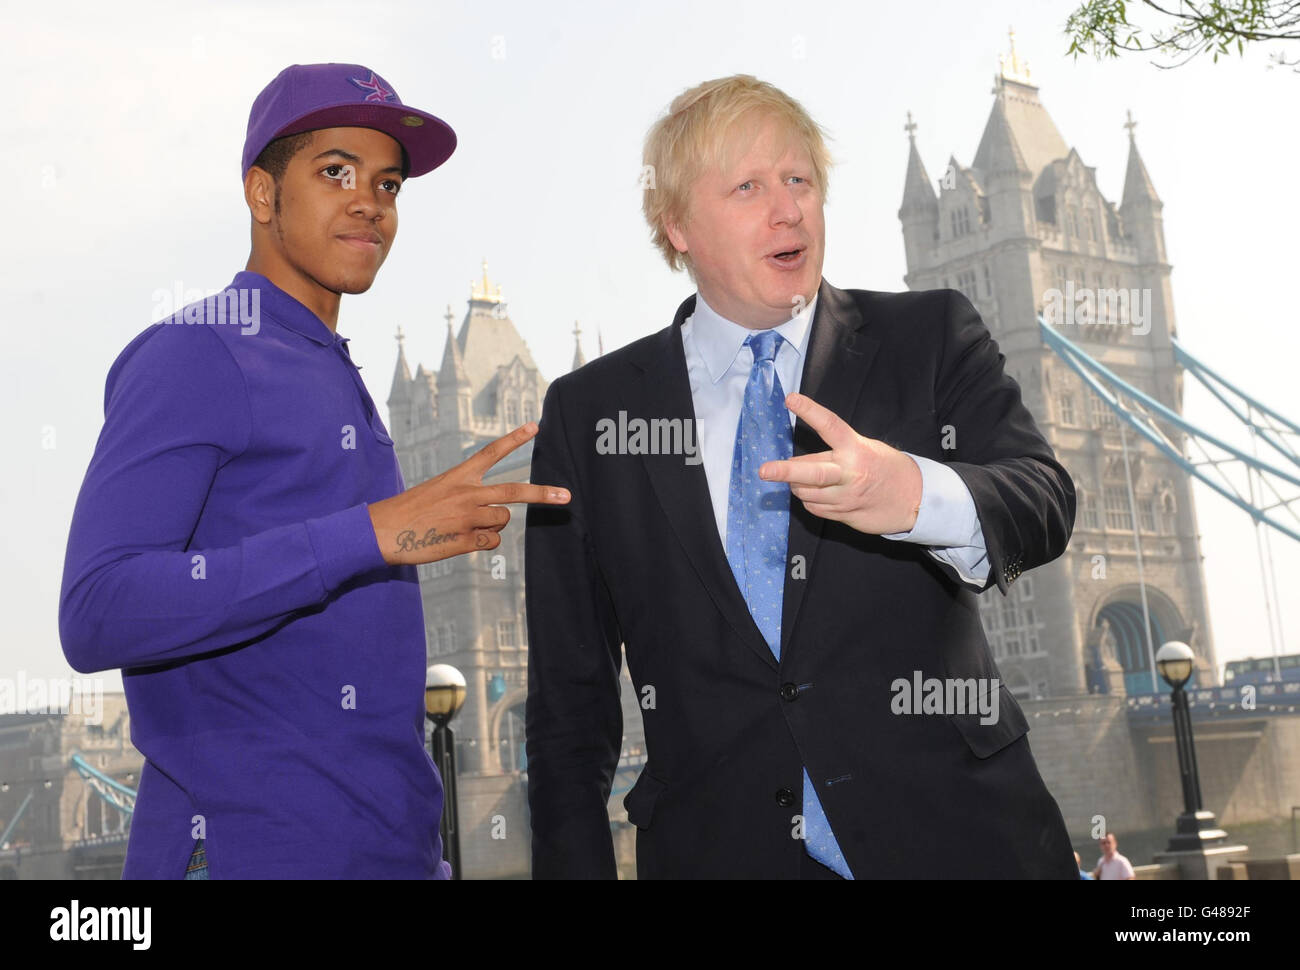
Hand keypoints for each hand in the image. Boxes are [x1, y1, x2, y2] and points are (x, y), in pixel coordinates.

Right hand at [367, 422, 569, 564]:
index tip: (536, 426)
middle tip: (566, 496)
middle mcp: (466, 494)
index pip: (491, 452)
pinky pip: (491, 542)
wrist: (382, 531)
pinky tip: (458, 539)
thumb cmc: (411, 511)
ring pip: (501, 521)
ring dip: (492, 525)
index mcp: (458, 477)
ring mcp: (467, 519)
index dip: (515, 439)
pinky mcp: (465, 541)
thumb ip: (470, 498)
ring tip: (462, 525)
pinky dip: (482, 543)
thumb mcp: (439, 492)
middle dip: (543, 494)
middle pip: (514, 492)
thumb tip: (498, 516)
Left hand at [758, 392, 922, 535]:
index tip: (792, 399)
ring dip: (796, 485)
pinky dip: (809, 499)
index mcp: (856, 449)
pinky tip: (817, 493)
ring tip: (799, 479)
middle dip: (785, 472)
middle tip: (764, 471)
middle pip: (812, 472)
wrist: (914, 500)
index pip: (830, 425)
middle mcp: (849, 473)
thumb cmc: (886, 468)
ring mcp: (845, 497)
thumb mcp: (866, 449)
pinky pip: (814, 507)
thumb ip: (835, 452)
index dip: (810, 411)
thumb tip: (799, 461)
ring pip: (807, 492)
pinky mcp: (843, 514)